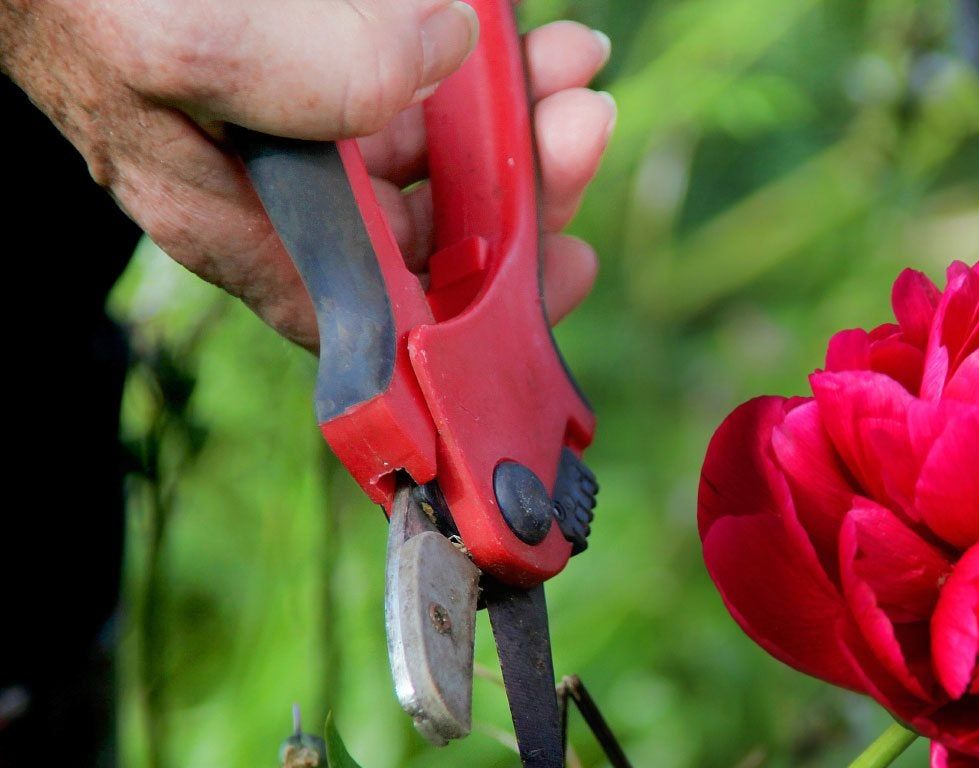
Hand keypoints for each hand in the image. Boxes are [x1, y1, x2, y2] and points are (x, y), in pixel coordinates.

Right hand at [0, 0, 613, 344]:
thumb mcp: (183, 43)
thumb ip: (313, 74)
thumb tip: (436, 56)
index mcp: (245, 226)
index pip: (383, 310)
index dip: (481, 310)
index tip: (564, 270)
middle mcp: (281, 193)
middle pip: (433, 225)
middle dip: (521, 182)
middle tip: (580, 117)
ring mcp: (299, 128)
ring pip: (435, 150)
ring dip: (510, 115)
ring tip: (567, 61)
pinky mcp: (311, 63)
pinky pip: (411, 82)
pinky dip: (468, 63)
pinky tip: (507, 31)